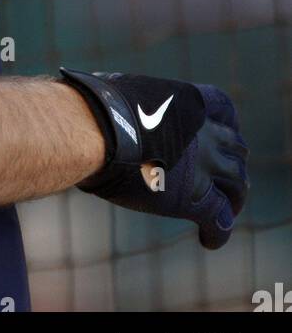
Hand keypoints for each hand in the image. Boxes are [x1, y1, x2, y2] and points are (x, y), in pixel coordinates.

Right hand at [60, 67, 248, 248]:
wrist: (96, 130)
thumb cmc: (95, 108)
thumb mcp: (122, 92)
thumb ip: (130, 102)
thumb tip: (103, 98)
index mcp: (187, 102)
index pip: (223, 109)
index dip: (226, 125)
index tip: (222, 134)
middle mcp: (205, 132)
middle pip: (235, 150)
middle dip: (232, 165)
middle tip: (224, 181)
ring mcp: (205, 166)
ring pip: (237, 184)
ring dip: (234, 199)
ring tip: (225, 212)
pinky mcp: (196, 198)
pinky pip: (220, 219)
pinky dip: (218, 231)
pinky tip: (208, 240)